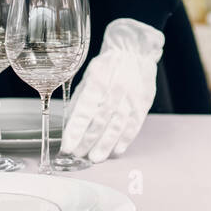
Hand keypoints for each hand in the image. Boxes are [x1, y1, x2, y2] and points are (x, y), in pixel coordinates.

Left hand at [62, 18, 163, 162]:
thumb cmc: (108, 66)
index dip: (75, 130)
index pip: (84, 110)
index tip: (68, 146)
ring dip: (105, 145)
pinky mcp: (142, 104)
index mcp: (98, 81)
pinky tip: (115, 151)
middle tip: (78, 155)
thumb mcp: (89, 76)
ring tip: (95, 158)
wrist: (134, 52)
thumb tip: (71, 124)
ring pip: (116, 127)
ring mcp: (131, 98)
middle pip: (100, 122)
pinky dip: (124, 140)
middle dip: (87, 141)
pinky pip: (133, 126)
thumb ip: (81, 99)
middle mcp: (115, 90)